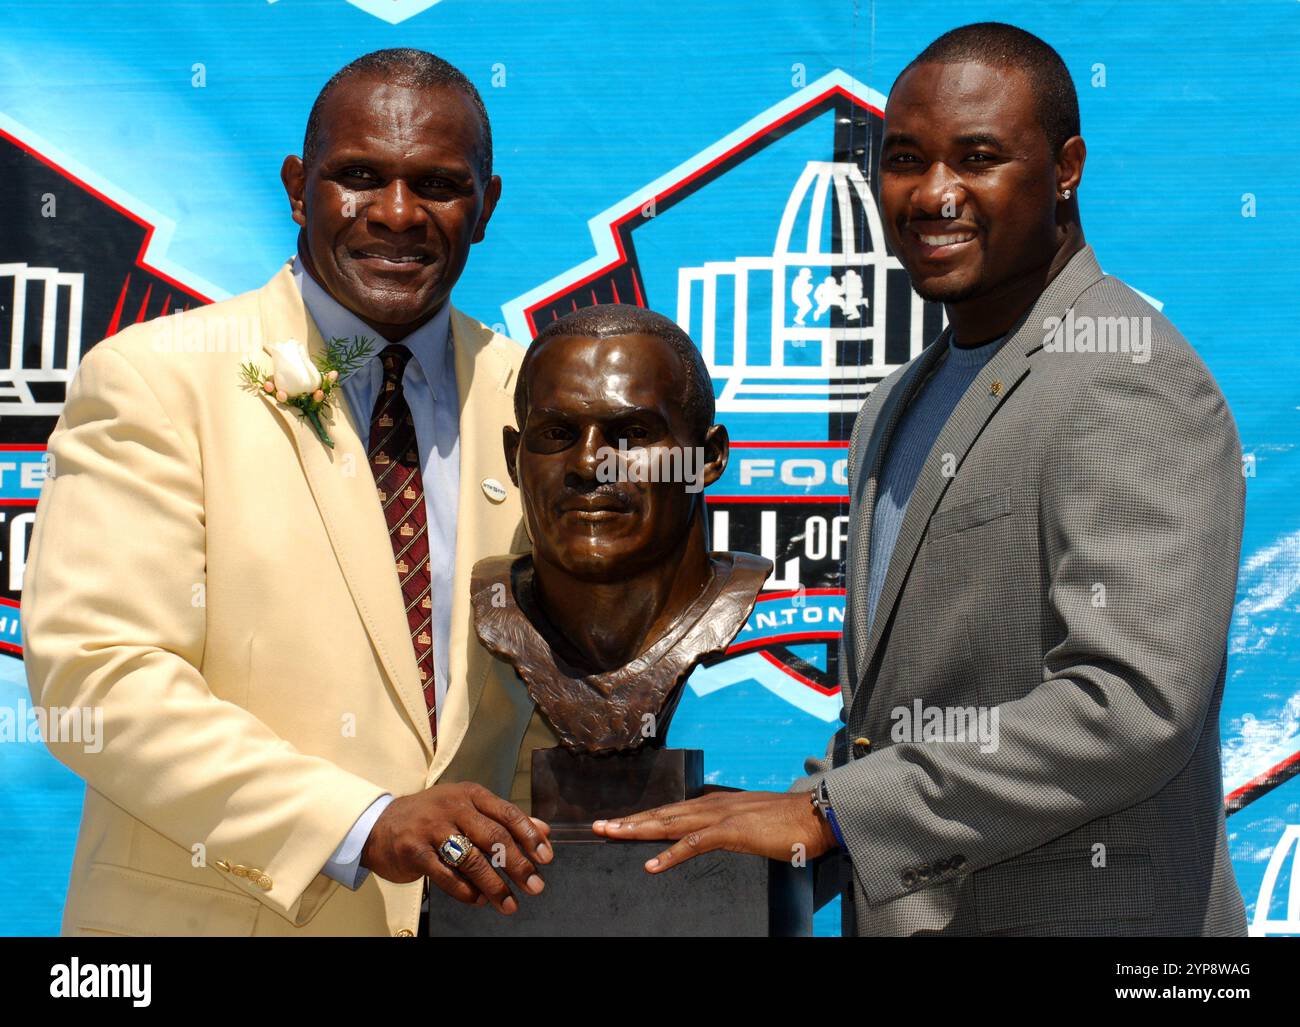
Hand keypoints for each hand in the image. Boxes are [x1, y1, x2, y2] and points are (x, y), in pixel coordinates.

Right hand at [361, 782, 552, 913]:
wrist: (379, 825)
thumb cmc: (433, 817)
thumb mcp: (468, 808)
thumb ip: (505, 819)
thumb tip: (544, 831)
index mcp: (470, 794)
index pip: (507, 812)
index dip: (529, 836)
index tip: (546, 858)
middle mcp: (452, 806)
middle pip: (493, 837)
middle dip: (518, 864)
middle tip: (535, 886)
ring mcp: (431, 828)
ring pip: (471, 859)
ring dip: (494, 885)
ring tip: (509, 904)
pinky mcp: (414, 851)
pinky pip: (446, 875)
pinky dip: (465, 891)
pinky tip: (478, 901)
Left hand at [591, 789, 836, 872]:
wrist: (818, 815)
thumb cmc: (791, 823)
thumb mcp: (753, 822)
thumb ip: (732, 827)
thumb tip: (719, 836)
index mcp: (717, 803)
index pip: (673, 810)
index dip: (645, 816)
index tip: (620, 822)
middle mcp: (713, 805)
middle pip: (663, 813)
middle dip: (629, 820)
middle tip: (598, 826)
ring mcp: (722, 816)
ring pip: (670, 823)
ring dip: (638, 830)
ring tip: (611, 835)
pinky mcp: (733, 831)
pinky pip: (694, 844)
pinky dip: (670, 854)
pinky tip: (652, 865)